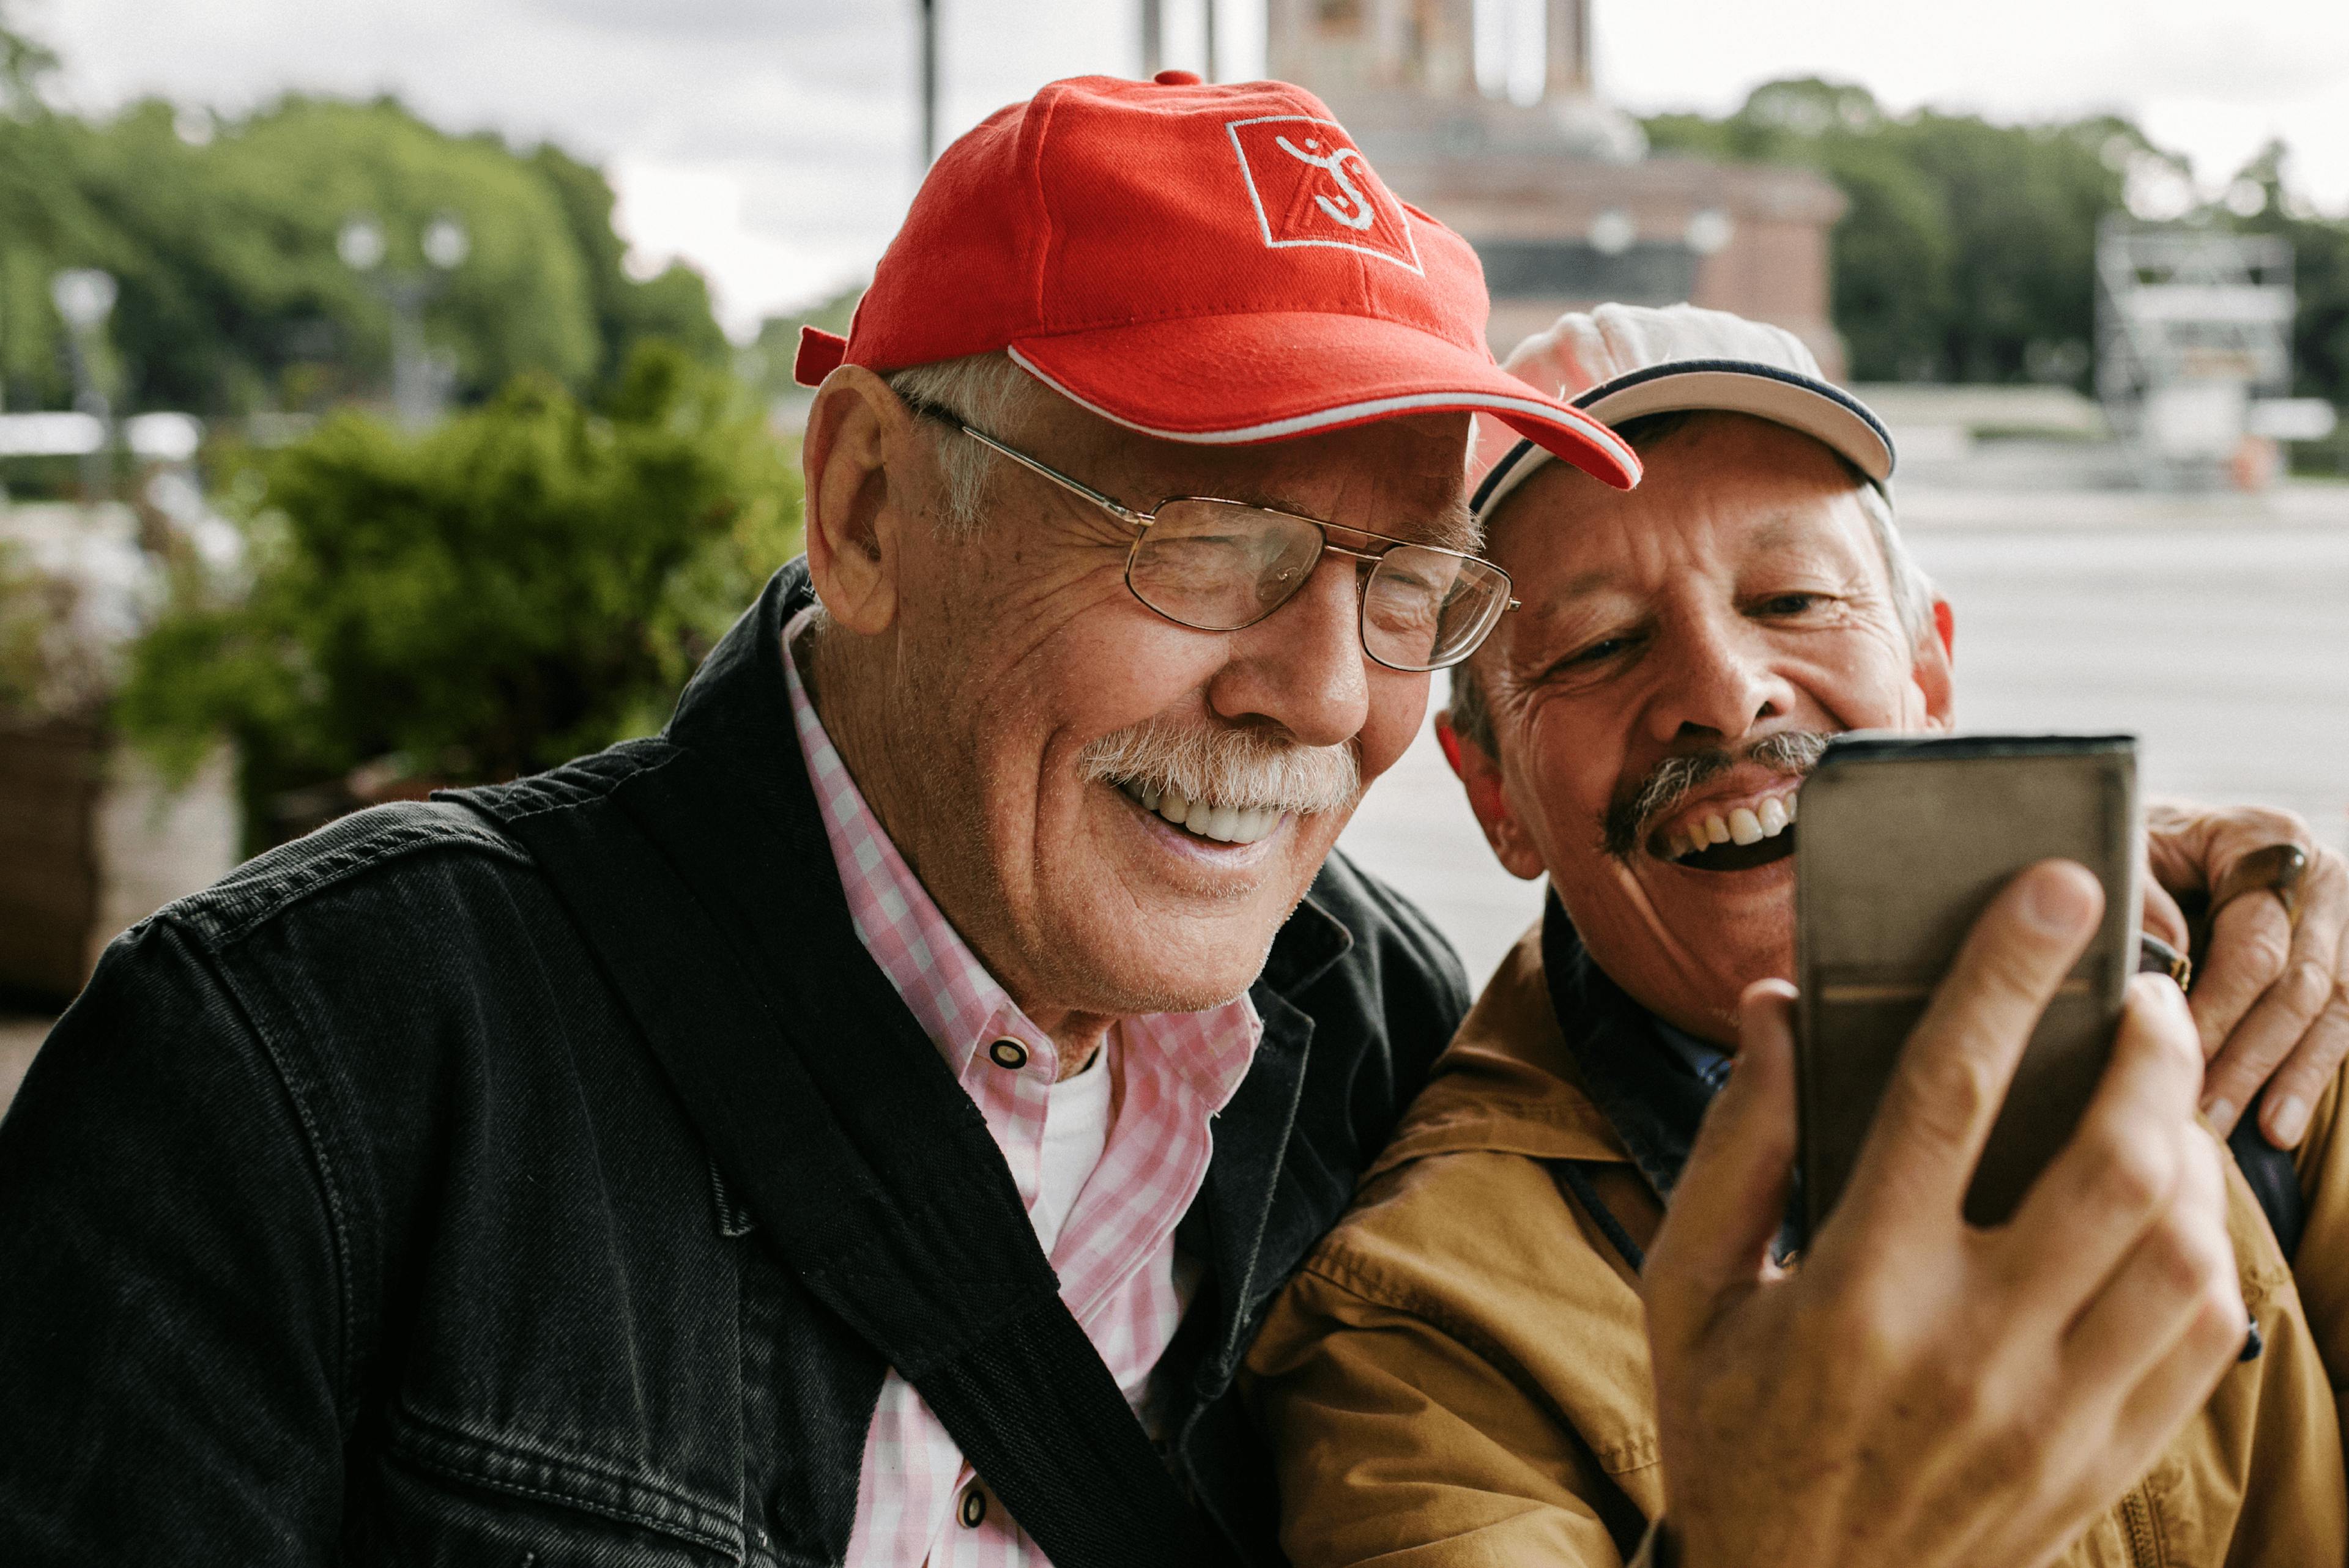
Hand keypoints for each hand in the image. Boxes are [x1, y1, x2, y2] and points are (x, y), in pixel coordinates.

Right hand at [1644, 861, 2245, 1567]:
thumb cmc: (1729, 1431)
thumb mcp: (1685, 1288)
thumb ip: (1737, 1141)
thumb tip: (1782, 1005)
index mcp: (1852, 1292)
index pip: (1950, 1094)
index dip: (2006, 974)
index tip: (2057, 887)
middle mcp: (1970, 1351)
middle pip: (2112, 1162)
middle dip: (2147, 1048)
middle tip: (2136, 993)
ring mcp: (2054, 1417)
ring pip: (2183, 1248)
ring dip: (2187, 1144)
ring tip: (2153, 1097)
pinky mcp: (2105, 1462)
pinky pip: (2205, 1333)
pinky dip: (2210, 1246)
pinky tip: (2168, 1206)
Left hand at [2145, 798, 2348, 1145]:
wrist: (2168, 837)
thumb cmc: (2138, 847)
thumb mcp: (2127, 849)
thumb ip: (2141, 891)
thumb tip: (2169, 950)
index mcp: (2267, 839)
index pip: (2254, 943)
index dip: (2218, 1007)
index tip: (2175, 1055)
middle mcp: (2321, 877)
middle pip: (2298, 984)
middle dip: (2250, 1058)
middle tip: (2205, 1114)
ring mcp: (2344, 920)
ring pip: (2331, 1012)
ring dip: (2288, 1078)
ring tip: (2254, 1132)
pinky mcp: (2346, 958)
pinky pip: (2343, 1024)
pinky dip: (2311, 1075)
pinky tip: (2282, 1124)